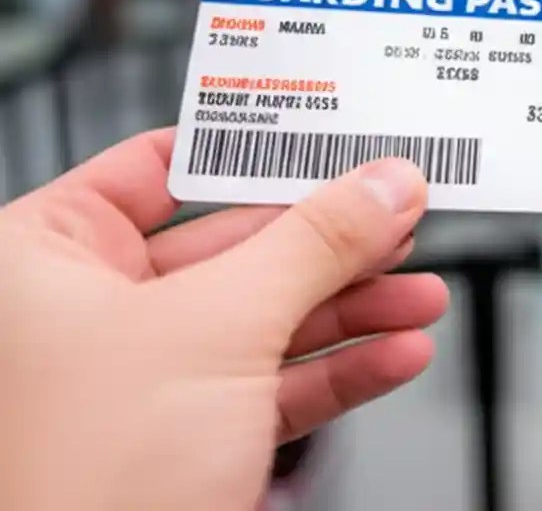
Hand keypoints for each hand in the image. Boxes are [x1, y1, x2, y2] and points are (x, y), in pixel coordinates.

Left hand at [0, 129, 448, 510]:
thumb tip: (380, 188)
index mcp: (44, 258)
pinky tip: (395, 353)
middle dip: (332, 243)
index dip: (254, 153)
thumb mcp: (218, 327)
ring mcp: (141, 377)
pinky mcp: (188, 435)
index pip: (160, 168)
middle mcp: (87, 312)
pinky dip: (340, 370)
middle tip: (400, 219)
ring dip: (354, 309)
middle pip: (235, 245)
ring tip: (418, 293)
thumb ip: (312, 245)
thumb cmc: (78, 481)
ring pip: (266, 317)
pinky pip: (276, 383)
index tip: (331, 141)